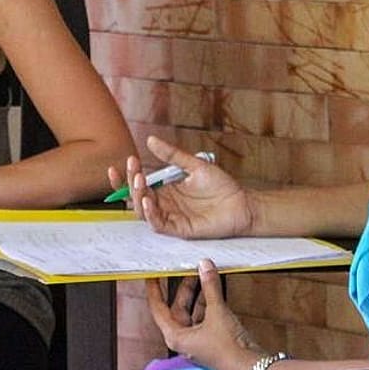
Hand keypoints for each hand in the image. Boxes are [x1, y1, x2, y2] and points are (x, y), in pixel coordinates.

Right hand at [115, 135, 253, 238]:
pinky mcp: (178, 228)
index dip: (128, 174)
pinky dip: (150, 214)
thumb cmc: (221, 186)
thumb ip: (172, 155)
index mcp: (165, 188)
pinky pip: (158, 224)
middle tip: (135, 169)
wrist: (241, 202)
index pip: (140, 183)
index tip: (127, 159)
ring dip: (137, 197)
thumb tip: (151, 140)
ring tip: (140, 181)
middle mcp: (165, 203)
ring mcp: (170, 216)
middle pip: (137, 196)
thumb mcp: (194, 165)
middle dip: (131, 182)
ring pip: (143, 211)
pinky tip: (148, 201)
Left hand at [146, 259, 262, 369]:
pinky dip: (209, 301)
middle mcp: (184, 338)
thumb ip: (210, 287)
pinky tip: (214, 287)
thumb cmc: (228, 349)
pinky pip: (205, 314)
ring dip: (198, 293)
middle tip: (185, 268)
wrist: (250, 366)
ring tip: (202, 273)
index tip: (152, 275)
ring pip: (192, 309)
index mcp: (175, 336)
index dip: (155, 290)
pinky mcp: (211, 336)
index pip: (158, 308)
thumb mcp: (217, 312)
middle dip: (184, 287)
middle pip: (177, 307)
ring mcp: (198, 338)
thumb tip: (204, 266)